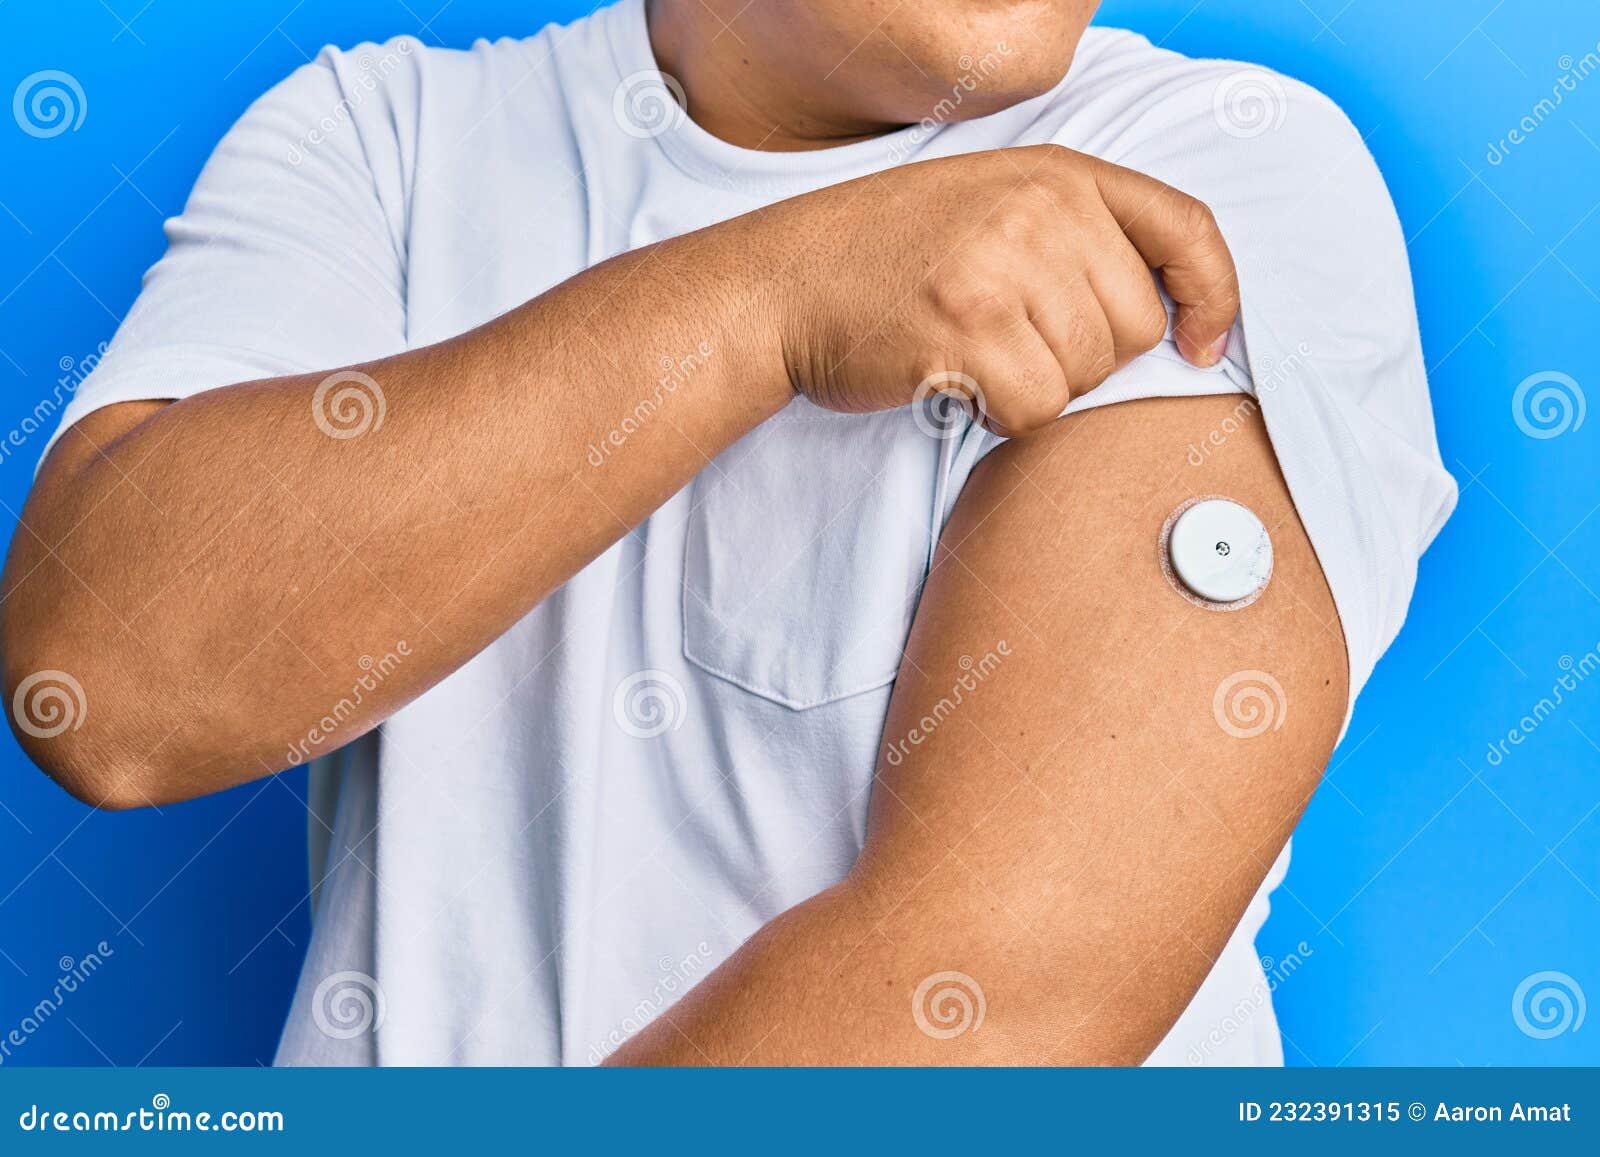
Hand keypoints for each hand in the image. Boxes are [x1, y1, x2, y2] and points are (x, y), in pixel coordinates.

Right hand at [754, 144, 1239, 435]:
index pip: (1186, 229)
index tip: (1202, 344)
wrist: (782, 283)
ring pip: (1086, 378)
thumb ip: (1077, 236)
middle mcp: (1039, 211)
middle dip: (1085, 359)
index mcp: (1057, 174)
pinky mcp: (967, 334)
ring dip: (1036, 387)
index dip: (1214, 296)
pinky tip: (955, 381)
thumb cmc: (888, 256)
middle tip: (1010, 343)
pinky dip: (1001, 416)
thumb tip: (1175, 315)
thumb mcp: (992, 205)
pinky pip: (1036, 411)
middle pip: (1135, 329)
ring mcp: (1002, 270)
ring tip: (973, 353)